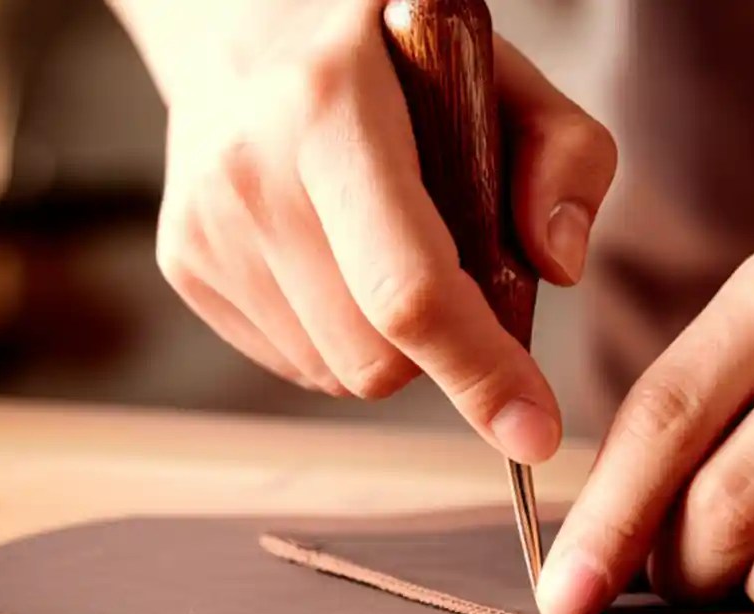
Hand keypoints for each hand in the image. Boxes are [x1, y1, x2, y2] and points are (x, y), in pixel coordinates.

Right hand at [113, 0, 615, 462]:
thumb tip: (558, 268)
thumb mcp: (506, 71)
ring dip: (389, 346)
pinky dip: (341, 337)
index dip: (480, 375)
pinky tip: (341, 262)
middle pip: (374, 359)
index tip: (535, 433)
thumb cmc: (395, 54)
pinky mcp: (185, 263)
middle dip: (442, 352)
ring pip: (335, 374)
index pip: (410, 290)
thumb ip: (568, 156)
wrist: (242, 25)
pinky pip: (297, 362)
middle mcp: (250, 173)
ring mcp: (205, 226)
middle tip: (459, 273)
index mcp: (333, 110)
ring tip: (388, 250)